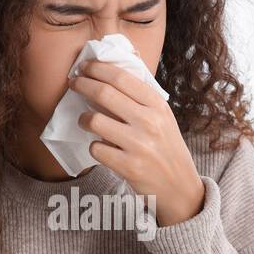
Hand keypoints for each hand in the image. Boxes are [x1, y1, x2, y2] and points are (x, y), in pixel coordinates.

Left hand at [70, 60, 205, 226]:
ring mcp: (139, 145)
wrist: (179, 186)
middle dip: (82, 84)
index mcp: (157, 105)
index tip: (84, 66)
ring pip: (94, 120)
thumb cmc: (166, 147)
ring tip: (84, 120)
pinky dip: (94, 146)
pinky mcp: (128, 167)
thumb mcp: (162, 117)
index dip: (97, 68)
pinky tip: (100, 147)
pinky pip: (96, 148)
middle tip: (73, 83)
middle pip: (104, 93)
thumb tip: (107, 73)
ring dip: (83, 119)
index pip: (121, 77)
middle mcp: (149, 122)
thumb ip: (140, 98)